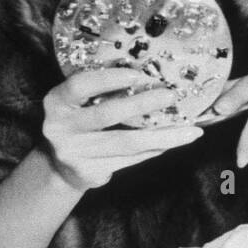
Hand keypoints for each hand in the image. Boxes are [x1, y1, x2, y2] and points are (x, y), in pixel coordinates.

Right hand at [42, 68, 203, 191]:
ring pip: (126, 143)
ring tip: (191, 130)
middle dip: (142, 104)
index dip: (108, 79)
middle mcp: (59, 128)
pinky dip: (155, 148)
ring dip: (163, 136)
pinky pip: (130, 159)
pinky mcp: (89, 173)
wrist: (60, 167)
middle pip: (107, 115)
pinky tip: (174, 141)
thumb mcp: (79, 104)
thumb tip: (154, 77)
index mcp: (56, 102)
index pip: (79, 86)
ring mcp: (73, 153)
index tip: (137, 74)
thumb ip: (103, 92)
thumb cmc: (79, 123)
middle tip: (171, 96)